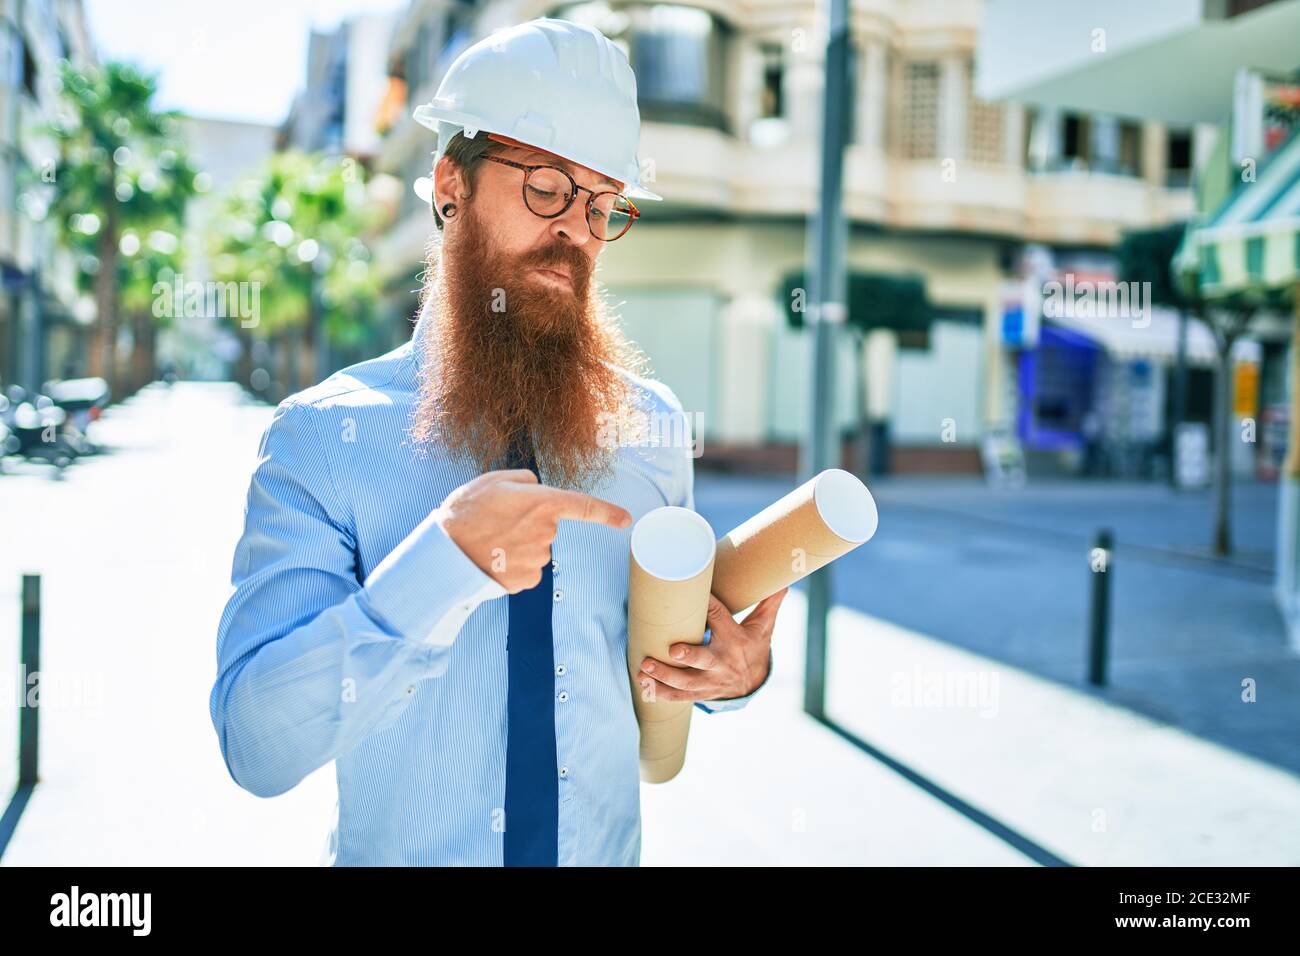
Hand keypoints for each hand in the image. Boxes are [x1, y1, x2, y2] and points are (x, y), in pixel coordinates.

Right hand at [436, 468, 631, 593]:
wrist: (444, 552)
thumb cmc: (467, 510)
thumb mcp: (495, 480)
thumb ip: (526, 480)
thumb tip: (538, 488)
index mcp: (543, 504)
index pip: (585, 507)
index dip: (608, 513)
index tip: (626, 519)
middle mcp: (546, 534)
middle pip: (547, 528)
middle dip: (528, 524)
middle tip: (498, 522)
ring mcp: (537, 560)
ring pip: (535, 550)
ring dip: (518, 546)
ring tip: (490, 541)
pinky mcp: (525, 581)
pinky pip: (526, 570)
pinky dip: (511, 565)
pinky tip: (492, 559)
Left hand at [635, 587, 787, 702]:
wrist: (753, 682)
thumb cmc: (753, 646)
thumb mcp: (763, 626)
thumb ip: (769, 603)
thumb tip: (783, 580)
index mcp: (735, 640)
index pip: (720, 618)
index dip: (708, 605)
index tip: (697, 594)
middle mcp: (722, 662)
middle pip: (704, 661)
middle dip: (688, 657)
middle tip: (672, 650)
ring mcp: (710, 681)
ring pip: (686, 682)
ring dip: (664, 677)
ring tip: (644, 668)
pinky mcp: (700, 693)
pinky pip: (679, 697)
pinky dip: (660, 693)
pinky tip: (643, 686)